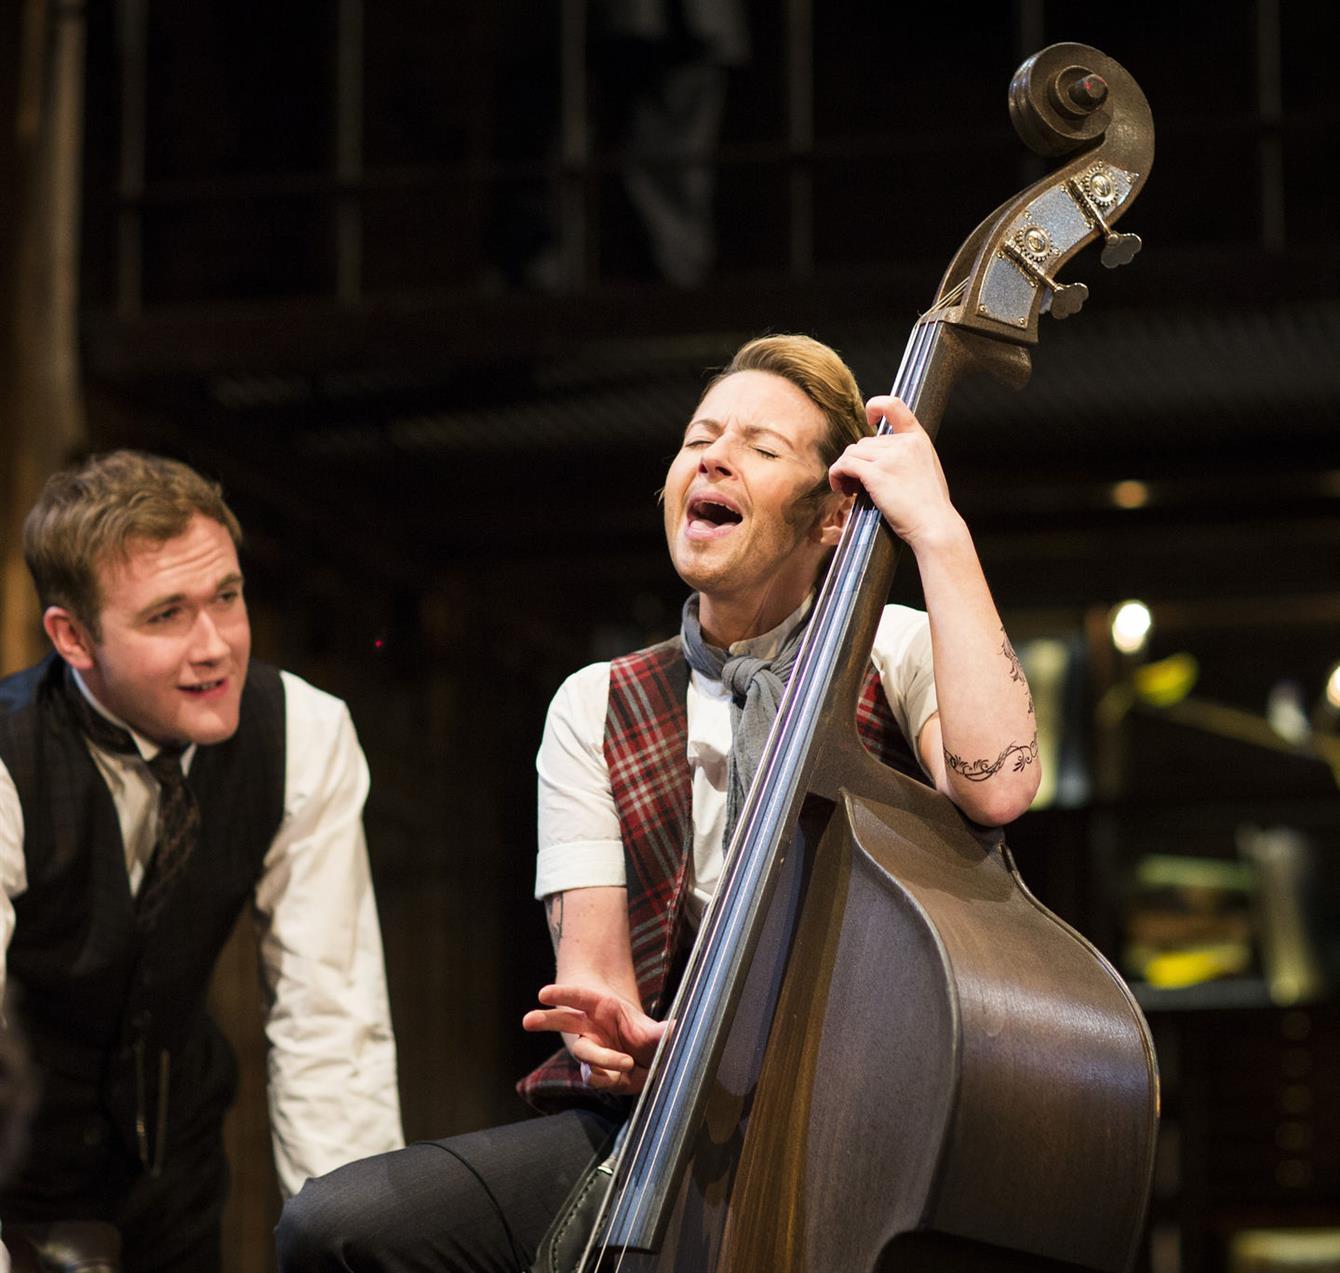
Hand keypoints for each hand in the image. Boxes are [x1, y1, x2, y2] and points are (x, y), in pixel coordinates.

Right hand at [523, 983, 667, 1094]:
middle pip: (562, 1022)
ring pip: (584, 1057)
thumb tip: (679, 1028)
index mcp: (597, 1007)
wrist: (638, 1053)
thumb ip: (661, 1032)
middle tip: (528, 1020)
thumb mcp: (649, 1029)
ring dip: (597, 1065)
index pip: (576, 997)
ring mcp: (589, 1052)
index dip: (560, 995)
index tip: (542, 994)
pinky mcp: (595, 1074)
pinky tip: (622, 1079)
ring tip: (617, 1072)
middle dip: (545, 1020)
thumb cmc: (637, 1034)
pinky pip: (599, 1078)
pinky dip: (612, 1080)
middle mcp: (586, 1029)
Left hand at [828, 395, 963, 550]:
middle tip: (856, 484)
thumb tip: (878, 458)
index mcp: (918, 439)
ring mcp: (890, 458)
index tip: (869, 419)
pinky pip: (845, 465)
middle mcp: (904, 443)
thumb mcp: (926, 469)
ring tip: (850, 489)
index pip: (894, 405)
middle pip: (865, 442)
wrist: (935, 526)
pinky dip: (837, 475)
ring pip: (852, 453)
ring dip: (845, 470)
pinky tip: (842, 488)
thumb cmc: (930, 507)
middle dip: (858, 461)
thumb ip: (907, 456)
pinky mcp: (877, 474)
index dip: (876, 406)